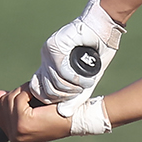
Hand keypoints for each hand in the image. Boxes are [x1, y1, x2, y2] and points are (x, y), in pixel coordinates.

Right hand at [0, 87, 73, 141]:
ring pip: (10, 99)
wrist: (77, 118)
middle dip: (18, 95)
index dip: (10, 100)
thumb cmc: (58, 113)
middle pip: (2, 104)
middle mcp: (13, 137)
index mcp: (15, 138)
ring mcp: (17, 131)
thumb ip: (13, 103)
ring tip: (39, 98)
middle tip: (36, 97)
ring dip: (24, 92)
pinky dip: (28, 92)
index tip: (25, 99)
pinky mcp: (23, 123)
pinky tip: (40, 97)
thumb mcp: (32, 107)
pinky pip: (19, 98)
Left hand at [26, 0, 124, 116]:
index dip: (51, 99)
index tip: (69, 99)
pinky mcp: (55, 46)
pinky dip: (75, 79)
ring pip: (54, 82)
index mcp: (50, 66)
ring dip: (72, 87)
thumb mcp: (85, 80)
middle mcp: (46, 59)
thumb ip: (75, 95)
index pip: (38, 89)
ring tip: (84, 84)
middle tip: (78, 92)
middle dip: (63, 96)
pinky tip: (85, 78)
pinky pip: (61, 71)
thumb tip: (63, 113)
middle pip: (45, 89)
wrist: (102, 28)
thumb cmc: (97, 52)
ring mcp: (48, 52)